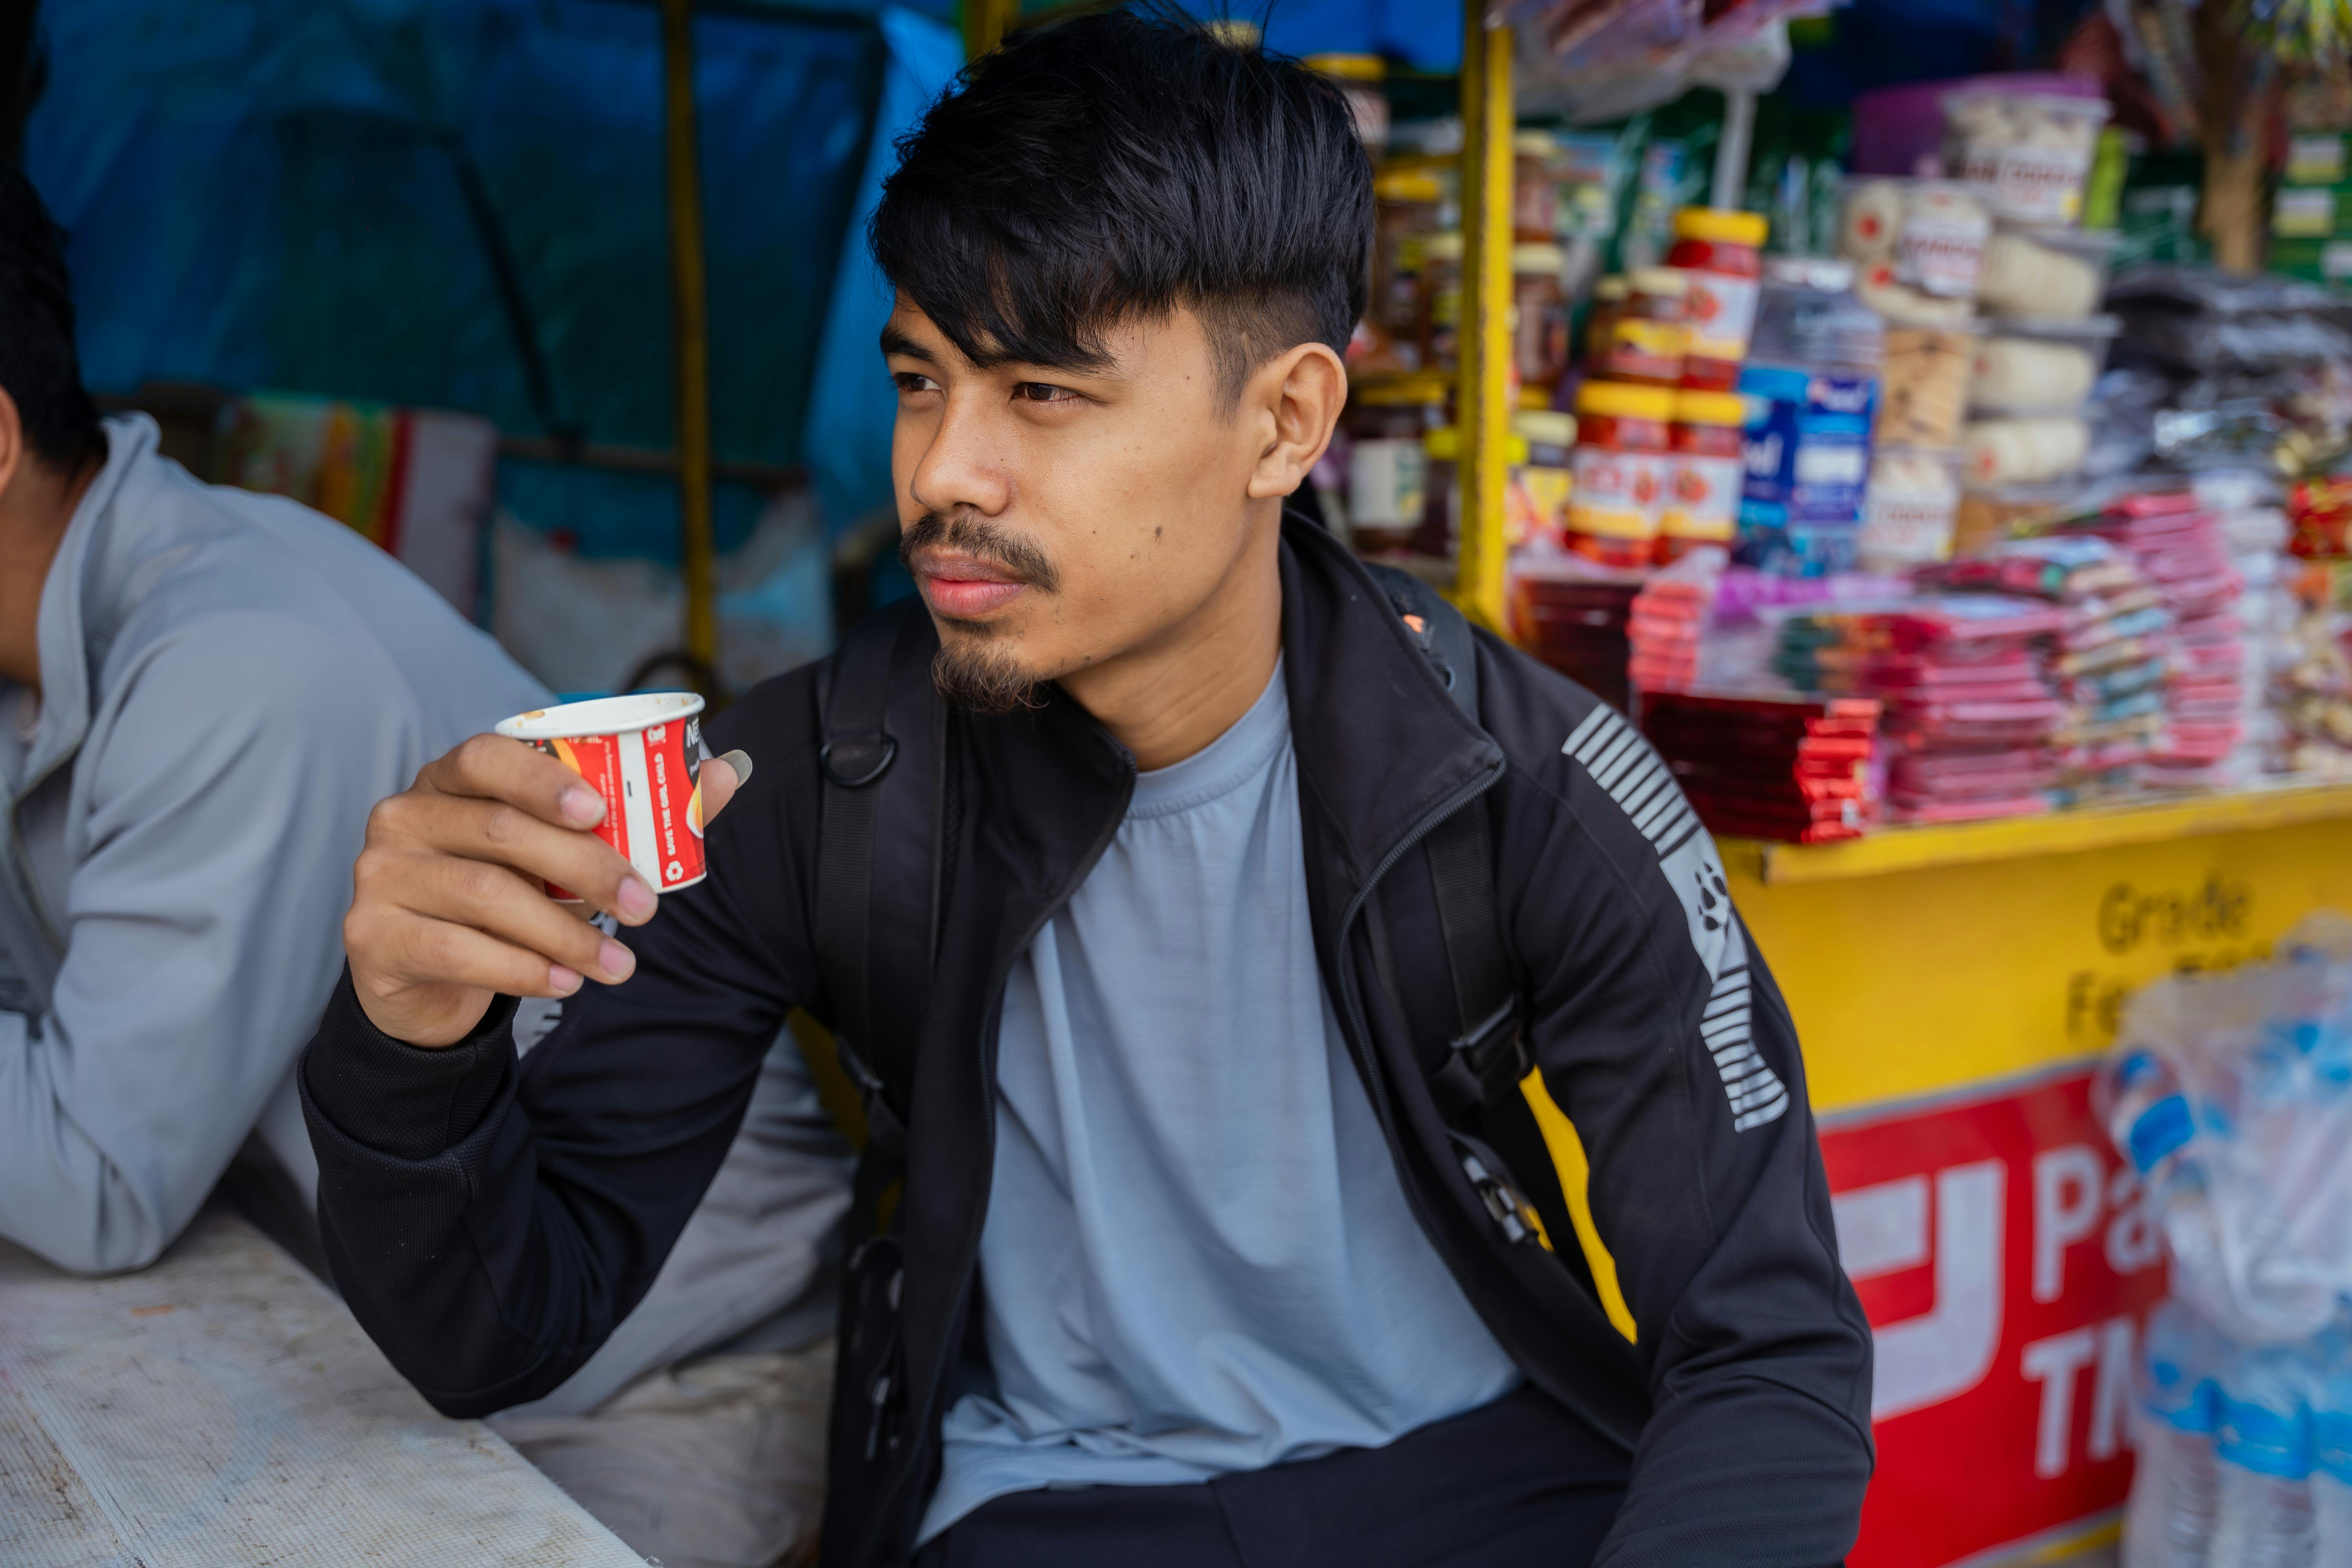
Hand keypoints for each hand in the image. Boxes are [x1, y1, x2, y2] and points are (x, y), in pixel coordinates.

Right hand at [345, 735, 749, 1046]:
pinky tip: (568, 982)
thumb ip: (639, 814)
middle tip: (646, 908)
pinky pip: (458, 951)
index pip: (487, 756)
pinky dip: (524, 970)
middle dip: (587, 869)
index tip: (601, 810)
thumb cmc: (508, 894)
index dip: (542, 779)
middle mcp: (404, 815)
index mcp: (449, 779)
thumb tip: (728, 773)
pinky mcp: (371, 935)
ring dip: (567, 934)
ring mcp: (380, 874)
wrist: (429, 979)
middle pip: (502, 831)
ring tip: (621, 964)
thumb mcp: (564, 853)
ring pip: (487, 897)